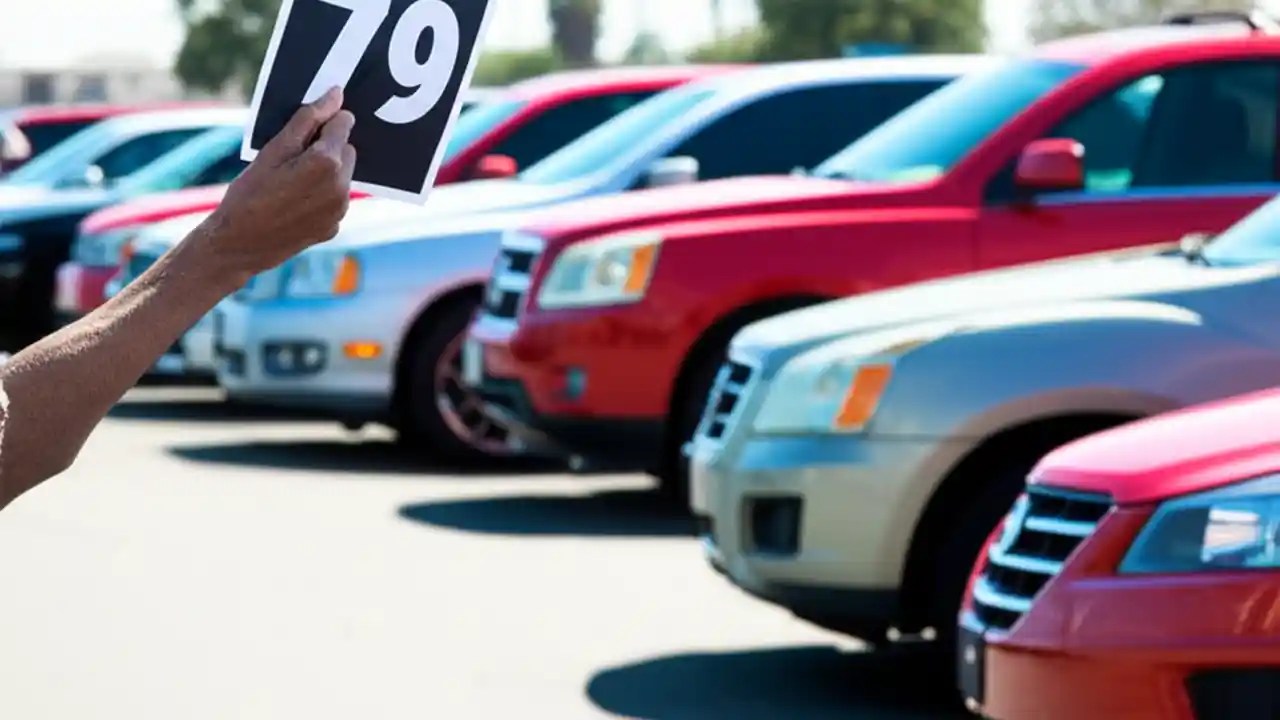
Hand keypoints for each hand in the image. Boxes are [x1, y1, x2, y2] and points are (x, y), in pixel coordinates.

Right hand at [193, 87, 356, 286]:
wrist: (238, 244)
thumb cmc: (249, 192)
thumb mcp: (273, 149)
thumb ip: (308, 120)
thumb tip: (336, 95)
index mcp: (327, 163)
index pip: (344, 124)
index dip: (325, 122)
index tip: (306, 130)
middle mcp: (341, 188)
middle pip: (347, 150)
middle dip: (326, 149)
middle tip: (291, 160)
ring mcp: (340, 211)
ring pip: (343, 177)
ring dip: (326, 173)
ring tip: (290, 184)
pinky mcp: (334, 227)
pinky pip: (335, 200)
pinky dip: (322, 196)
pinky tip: (294, 203)